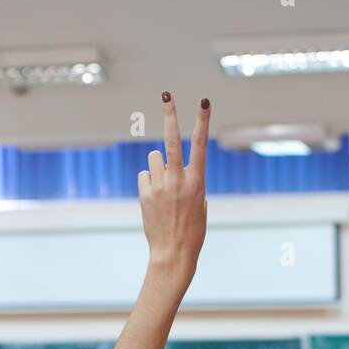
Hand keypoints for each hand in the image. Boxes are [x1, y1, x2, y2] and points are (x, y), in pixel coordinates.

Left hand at [138, 92, 210, 285]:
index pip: (200, 144)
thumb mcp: (200, 205)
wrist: (173, 253)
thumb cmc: (192, 231)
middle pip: (171, 139)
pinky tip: (154, 198)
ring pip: (154, 158)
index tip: (204, 101)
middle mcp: (178, 179)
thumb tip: (176, 170)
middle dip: (170, 115)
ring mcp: (160, 186)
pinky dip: (148, 182)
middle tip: (167, 95)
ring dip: (157, 165)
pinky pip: (144, 175)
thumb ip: (191, 183)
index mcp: (198, 181)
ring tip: (163, 186)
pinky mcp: (145, 194)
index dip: (202, 120)